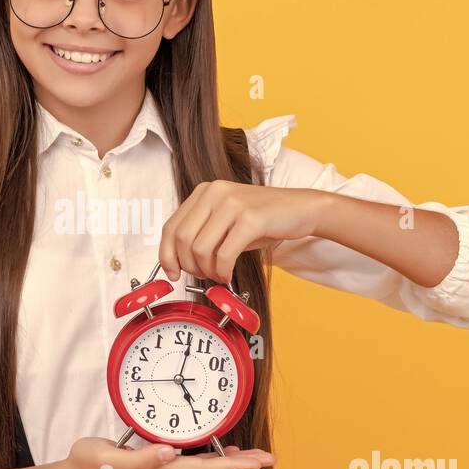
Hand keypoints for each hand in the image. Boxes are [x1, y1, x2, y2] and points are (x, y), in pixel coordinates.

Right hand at [61, 436, 274, 468]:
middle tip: (270, 458)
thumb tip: (170, 453)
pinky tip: (221, 452)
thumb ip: (141, 458)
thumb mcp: (112, 459)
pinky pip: (194, 462)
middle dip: (243, 465)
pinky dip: (213, 457)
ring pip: (207, 468)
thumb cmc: (92, 466)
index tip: (260, 462)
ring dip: (232, 463)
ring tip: (254, 456)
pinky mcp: (158, 465)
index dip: (236, 466)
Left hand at [158, 180, 328, 282]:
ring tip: (219, 275)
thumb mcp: (226, 220)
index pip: (171, 227)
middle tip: (203, 276)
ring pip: (201, 249)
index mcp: (204, 191)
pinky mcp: (250, 218)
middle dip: (189, 266)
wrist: (301, 209)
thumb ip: (202, 233)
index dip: (166, 255)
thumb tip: (178, 262)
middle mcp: (214, 193)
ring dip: (207, 271)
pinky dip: (223, 271)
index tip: (172, 273)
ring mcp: (232, 204)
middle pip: (182, 239)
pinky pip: (224, 254)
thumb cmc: (263, 219)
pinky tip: (228, 274)